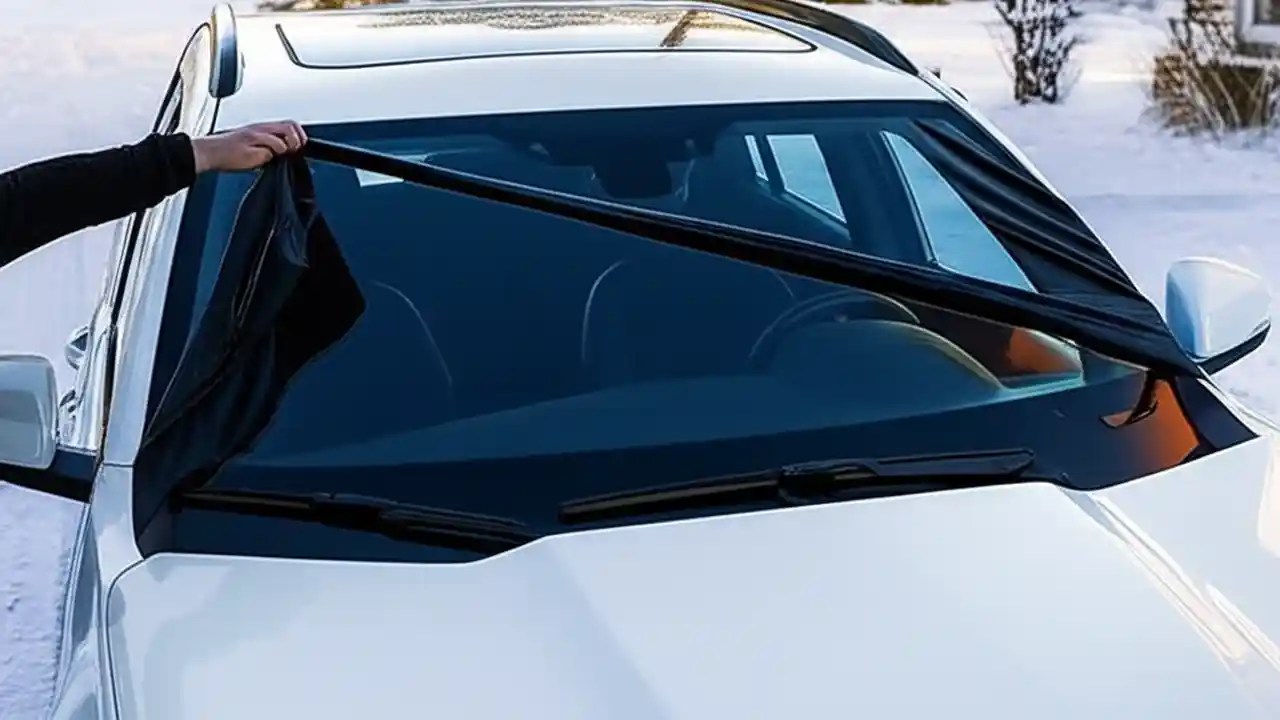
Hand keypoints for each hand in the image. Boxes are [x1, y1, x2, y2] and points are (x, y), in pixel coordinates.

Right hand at [190, 120, 306, 172]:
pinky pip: (272, 143)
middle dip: (298, 138)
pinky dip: (277, 150)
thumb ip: (269, 150)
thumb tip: (285, 156)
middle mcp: (261, 128)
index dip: (299, 135)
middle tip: (295, 150)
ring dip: (290, 143)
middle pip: (290, 125)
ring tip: (286, 152)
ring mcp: (257, 132)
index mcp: (263, 129)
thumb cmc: (229, 153)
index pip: (289, 126)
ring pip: (285, 130)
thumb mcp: (255, 151)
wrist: (210, 152)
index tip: (299, 148)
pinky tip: (271, 156)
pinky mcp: (251, 139)